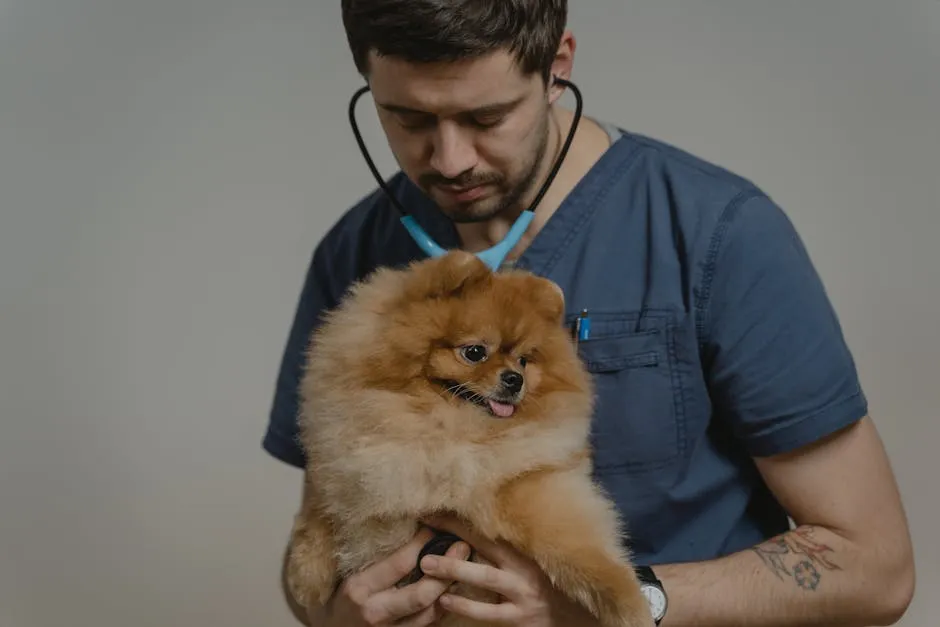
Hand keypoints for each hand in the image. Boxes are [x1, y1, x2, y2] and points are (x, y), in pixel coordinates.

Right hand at [307, 525, 471, 626]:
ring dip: (450, 589)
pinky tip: (453, 589)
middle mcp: (375, 612)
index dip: (423, 544)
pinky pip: (430, 625)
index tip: (436, 528)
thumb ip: (379, 559)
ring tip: (465, 566)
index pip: (399, 564)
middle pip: (421, 594)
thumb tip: (413, 529)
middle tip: (463, 546)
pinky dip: (444, 606)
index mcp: (360, 588)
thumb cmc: (342, 596)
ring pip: (430, 613)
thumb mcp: (352, 574)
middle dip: (446, 570)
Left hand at [418, 515, 598, 626]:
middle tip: (425, 522)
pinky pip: (488, 612)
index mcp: (526, 548)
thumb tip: (484, 519)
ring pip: (485, 577)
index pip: (488, 526)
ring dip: (454, 569)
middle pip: (486, 543)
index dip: (461, 516)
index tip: (436, 505)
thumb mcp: (536, 558)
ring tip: (427, 565)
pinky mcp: (520, 618)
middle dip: (455, 532)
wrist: (580, 617)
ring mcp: (522, 593)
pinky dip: (465, 605)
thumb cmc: (552, 584)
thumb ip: (513, 543)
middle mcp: (524, 566)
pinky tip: (444, 600)